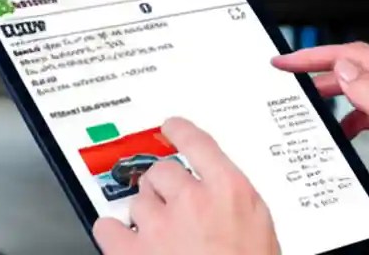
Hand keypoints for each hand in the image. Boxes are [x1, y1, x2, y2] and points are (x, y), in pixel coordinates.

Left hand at [92, 118, 279, 254]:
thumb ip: (235, 202)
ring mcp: (160, 225)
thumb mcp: (259, 229)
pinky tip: (123, 241)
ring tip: (159, 236)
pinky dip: (113, 234)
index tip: (172, 126)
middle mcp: (192, 200)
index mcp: (229, 191)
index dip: (181, 130)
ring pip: (138, 200)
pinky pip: (108, 228)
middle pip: (163, 171)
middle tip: (172, 207)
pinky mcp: (132, 252)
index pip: (199, 144)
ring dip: (144, 214)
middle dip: (164, 187)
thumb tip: (222, 193)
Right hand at [272, 42, 368, 202]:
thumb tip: (345, 68)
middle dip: (321, 68)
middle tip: (290, 70)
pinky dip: (348, 116)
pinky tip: (341, 128)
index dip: (319, 56)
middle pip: (356, 66)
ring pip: (358, 86)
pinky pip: (365, 108)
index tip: (292, 59)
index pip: (358, 56)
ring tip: (309, 97)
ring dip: (333, 92)